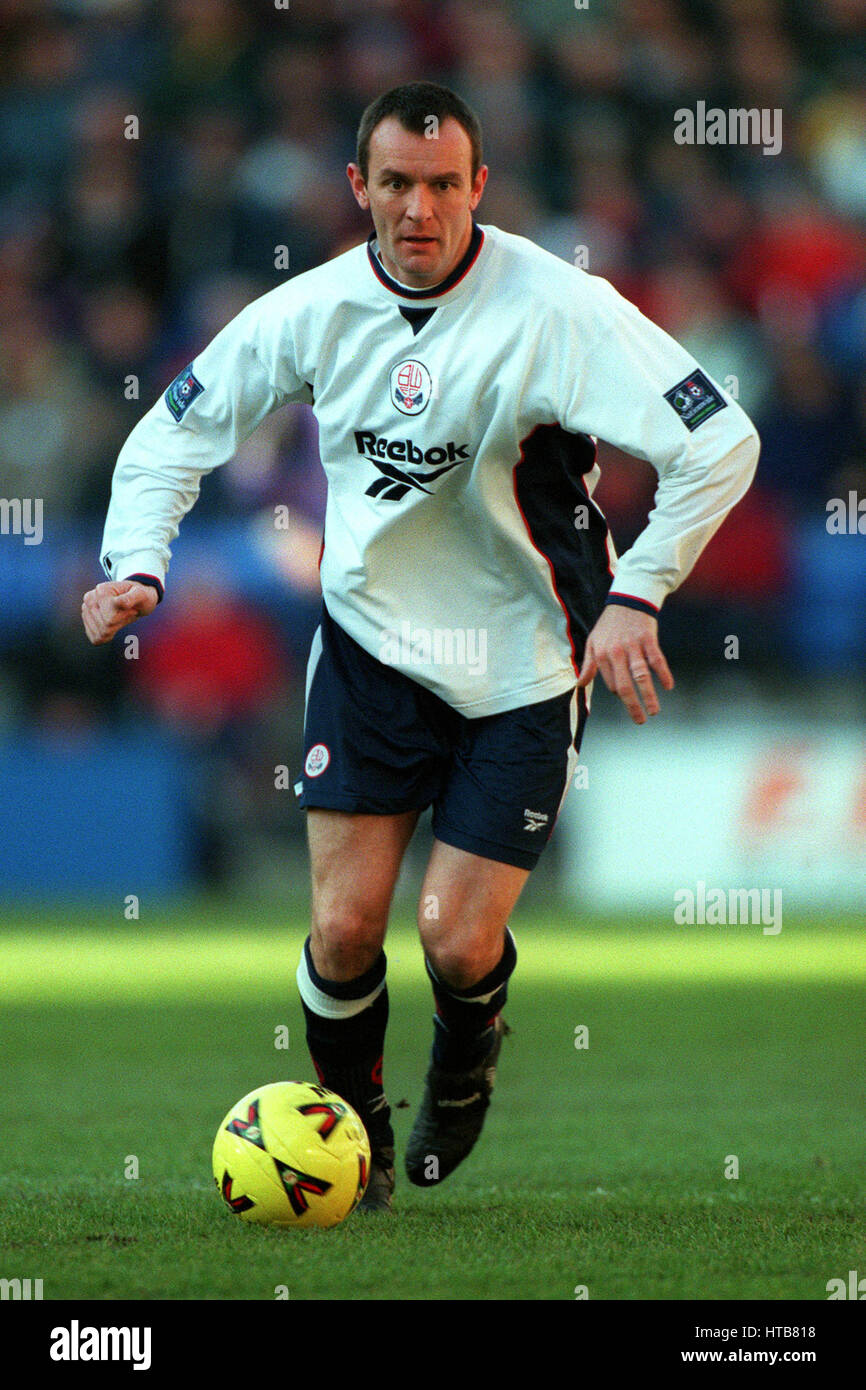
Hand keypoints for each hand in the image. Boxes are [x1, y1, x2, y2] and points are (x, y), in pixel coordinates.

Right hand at [81, 579, 158, 645]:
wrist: (136, 598)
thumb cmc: (140, 596)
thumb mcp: (142, 595)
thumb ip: (132, 598)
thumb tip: (121, 603)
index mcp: (101, 591)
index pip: (110, 620)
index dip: (125, 618)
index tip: (131, 609)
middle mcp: (89, 599)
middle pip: (105, 628)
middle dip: (120, 624)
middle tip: (127, 613)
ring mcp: (85, 609)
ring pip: (100, 634)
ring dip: (114, 628)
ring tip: (121, 616)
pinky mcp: (86, 620)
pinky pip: (95, 638)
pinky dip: (107, 636)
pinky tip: (114, 623)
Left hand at [577, 605, 673, 724]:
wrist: (627, 600)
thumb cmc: (609, 625)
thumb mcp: (592, 642)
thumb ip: (587, 665)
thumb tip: (579, 685)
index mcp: (601, 655)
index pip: (611, 684)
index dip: (620, 693)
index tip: (628, 697)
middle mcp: (616, 652)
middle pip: (624, 685)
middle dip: (632, 706)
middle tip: (640, 720)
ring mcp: (633, 646)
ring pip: (641, 676)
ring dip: (649, 696)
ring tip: (654, 711)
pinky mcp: (648, 639)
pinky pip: (657, 660)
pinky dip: (663, 674)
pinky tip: (668, 686)